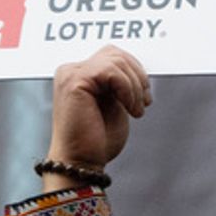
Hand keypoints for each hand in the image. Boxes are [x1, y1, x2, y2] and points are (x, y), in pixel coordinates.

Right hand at [46, 46, 151, 176]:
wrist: (82, 162)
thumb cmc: (97, 140)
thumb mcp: (114, 103)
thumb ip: (120, 84)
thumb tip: (138, 69)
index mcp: (79, 74)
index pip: (112, 55)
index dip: (135, 71)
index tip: (145, 97)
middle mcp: (71, 70)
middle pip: (115, 53)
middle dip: (137, 75)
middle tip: (144, 102)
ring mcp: (70, 74)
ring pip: (116, 61)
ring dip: (135, 87)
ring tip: (137, 109)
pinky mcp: (74, 81)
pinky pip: (111, 72)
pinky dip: (128, 90)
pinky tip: (130, 110)